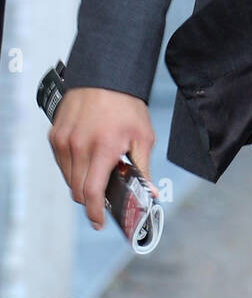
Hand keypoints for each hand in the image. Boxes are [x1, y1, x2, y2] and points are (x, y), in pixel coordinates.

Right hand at [48, 87, 156, 229]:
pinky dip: (73, 167)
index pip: (92, 194)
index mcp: (103, 149)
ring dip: (82, 182)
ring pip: (68, 179)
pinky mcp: (55, 135)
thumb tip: (149, 194)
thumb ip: (143, 169)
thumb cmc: (126, 105)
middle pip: (78, 191)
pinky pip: (62, 163)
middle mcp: (79, 147)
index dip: (95, 213)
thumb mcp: (143, 136)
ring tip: (98, 167)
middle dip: (91, 198)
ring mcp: (64, 141)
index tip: (99, 223)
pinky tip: (87, 155)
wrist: (106, 75)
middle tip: (105, 193)